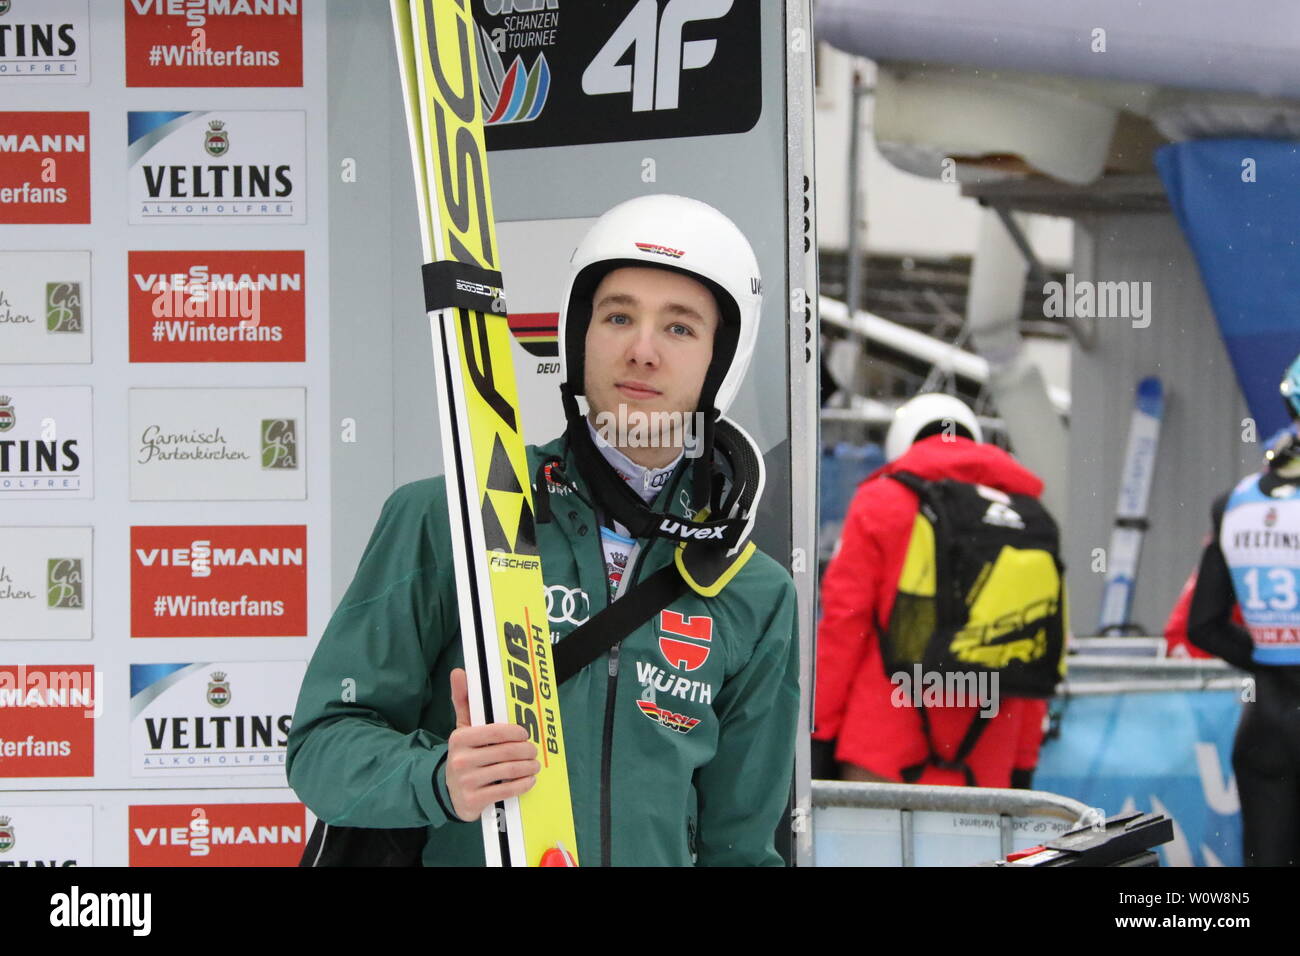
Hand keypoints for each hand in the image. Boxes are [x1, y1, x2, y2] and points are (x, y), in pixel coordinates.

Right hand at [445, 668, 539, 822]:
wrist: (448, 790)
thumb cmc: (463, 754)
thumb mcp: (462, 728)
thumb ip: (464, 700)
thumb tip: (459, 672)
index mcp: (460, 738)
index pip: (496, 731)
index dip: (516, 732)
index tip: (525, 733)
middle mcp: (461, 759)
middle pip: (506, 752)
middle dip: (526, 750)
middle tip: (534, 750)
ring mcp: (467, 781)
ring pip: (509, 771)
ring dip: (528, 767)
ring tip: (534, 765)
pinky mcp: (474, 800)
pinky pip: (506, 789)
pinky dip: (522, 784)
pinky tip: (529, 780)